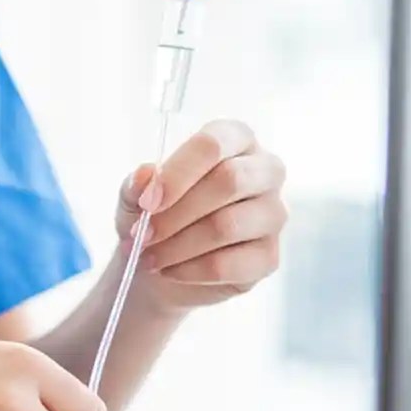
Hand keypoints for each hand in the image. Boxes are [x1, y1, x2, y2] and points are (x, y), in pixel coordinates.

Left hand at [116, 119, 287, 310]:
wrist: (163, 261)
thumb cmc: (157, 214)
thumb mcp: (137, 196)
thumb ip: (137, 184)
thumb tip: (144, 175)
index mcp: (235, 139)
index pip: (213, 144)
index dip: (177, 173)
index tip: (147, 201)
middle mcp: (265, 171)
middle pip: (229, 181)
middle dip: (176, 213)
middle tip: (142, 234)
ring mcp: (273, 214)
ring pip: (227, 226)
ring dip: (177, 246)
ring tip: (148, 256)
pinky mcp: (268, 256)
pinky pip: (229, 264)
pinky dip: (189, 271)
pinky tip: (168, 271)